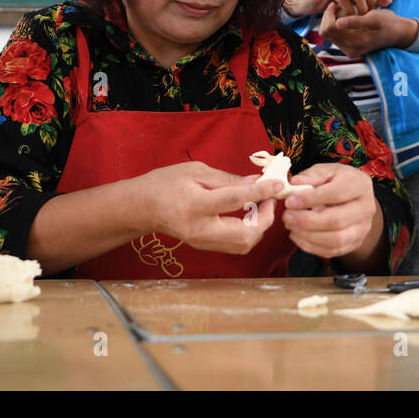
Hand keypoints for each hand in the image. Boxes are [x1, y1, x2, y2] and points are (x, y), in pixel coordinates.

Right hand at [136, 161, 280, 254]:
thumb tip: (256, 182)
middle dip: (266, 218)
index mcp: (195, 205)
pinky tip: (250, 214)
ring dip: (260, 226)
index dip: (260, 192)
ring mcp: (202, 242)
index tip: (277, 184)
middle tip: (271, 198)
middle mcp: (200, 229)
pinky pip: (235, 245)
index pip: (235, 200)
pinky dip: (249, 231)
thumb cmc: (165, 183)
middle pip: (245, 234)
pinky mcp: (205, 247)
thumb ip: (227, 179)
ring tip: (262, 204)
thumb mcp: (195, 171)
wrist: (141, 207)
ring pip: (243, 244)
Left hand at [280, 163, 382, 261]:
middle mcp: (366, 208)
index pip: (336, 194)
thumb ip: (311, 176)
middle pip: (336, 220)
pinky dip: (311, 246)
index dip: (311, 199)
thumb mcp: (327, 171)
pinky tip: (297, 236)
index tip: (289, 201)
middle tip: (287, 216)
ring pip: (335, 240)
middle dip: (307, 221)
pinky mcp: (355, 243)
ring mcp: (362, 228)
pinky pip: (332, 251)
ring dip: (308, 236)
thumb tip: (295, 183)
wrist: (355, 198)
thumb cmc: (337, 181)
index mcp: (360, 185)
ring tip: (290, 226)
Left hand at [320, 2, 416, 57]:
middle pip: (326, 31)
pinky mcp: (349, 47)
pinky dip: (337, 24)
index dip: (330, 13)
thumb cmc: (387, 22)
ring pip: (329, 32)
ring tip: (343, 10)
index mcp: (355, 43)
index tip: (338, 2)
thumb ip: (356, 21)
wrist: (398, 32)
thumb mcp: (374, 18)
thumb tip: (338, 22)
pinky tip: (346, 16)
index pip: (329, 27)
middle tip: (338, 5)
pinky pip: (334, 35)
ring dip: (332, 19)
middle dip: (329, 16)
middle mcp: (350, 50)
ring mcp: (349, 50)